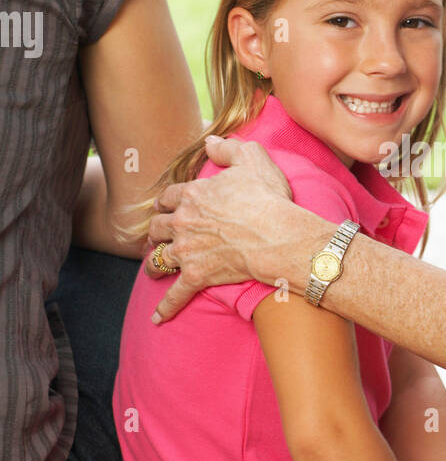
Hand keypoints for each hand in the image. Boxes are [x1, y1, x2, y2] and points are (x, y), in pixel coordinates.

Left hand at [142, 136, 293, 321]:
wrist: (277, 236)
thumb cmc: (268, 198)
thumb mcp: (251, 158)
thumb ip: (227, 148)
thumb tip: (210, 141)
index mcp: (192, 194)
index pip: (169, 196)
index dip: (168, 201)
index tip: (168, 205)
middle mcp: (183, 221)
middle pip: (157, 226)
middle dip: (156, 231)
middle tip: (158, 236)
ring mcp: (187, 250)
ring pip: (158, 258)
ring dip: (153, 263)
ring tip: (153, 268)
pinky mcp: (196, 276)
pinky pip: (175, 294)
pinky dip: (165, 307)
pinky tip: (157, 319)